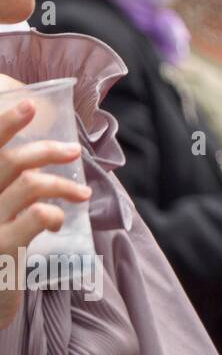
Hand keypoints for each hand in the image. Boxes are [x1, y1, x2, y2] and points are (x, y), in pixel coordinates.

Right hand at [0, 100, 90, 328]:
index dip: (4, 123)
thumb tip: (39, 163)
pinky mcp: (0, 250)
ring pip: (30, 185)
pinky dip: (52, 213)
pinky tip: (57, 221)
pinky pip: (36, 216)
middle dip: (47, 150)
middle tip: (73, 150)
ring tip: (80, 193)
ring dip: (62, 185)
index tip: (29, 104)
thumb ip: (5, 187)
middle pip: (10, 161)